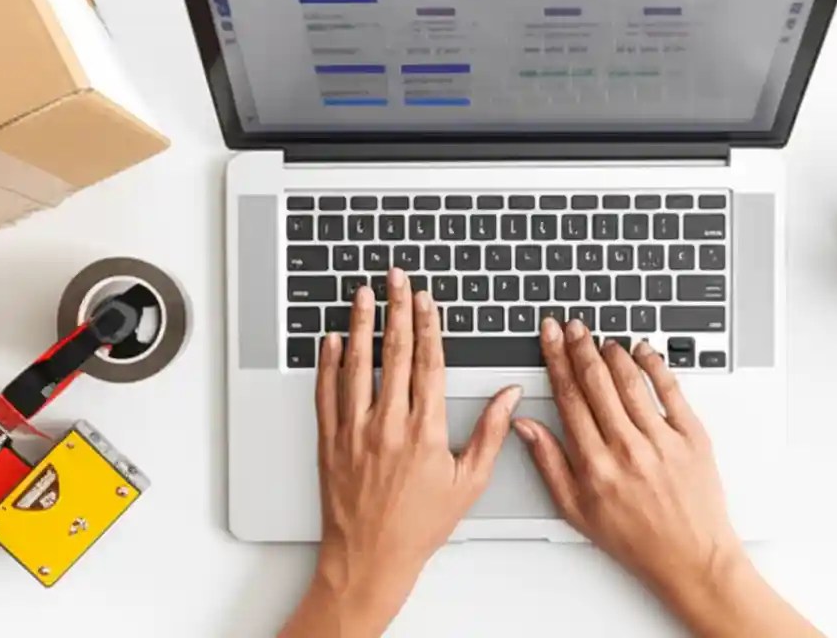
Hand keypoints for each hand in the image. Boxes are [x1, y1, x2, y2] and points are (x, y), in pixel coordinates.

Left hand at [280, 268, 521, 637]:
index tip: (426, 300)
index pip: (428, 364)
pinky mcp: (329, 442)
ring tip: (362, 295)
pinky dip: (328, 364)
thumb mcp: (469, 483)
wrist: (369, 559)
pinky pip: (326, 393)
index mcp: (424, 431)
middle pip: (394, 353)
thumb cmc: (420, 526)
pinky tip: (332, 341)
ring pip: (357, 365)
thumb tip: (510, 396)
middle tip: (395, 279)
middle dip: (396, 310)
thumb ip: (491, 433)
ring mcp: (354, 431)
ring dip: (360, 325)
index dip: (428, 326)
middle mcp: (388, 425)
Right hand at [515, 318, 821, 636]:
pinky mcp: (692, 437)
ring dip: (612, 352)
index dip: (555, 360)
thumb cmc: (635, 539)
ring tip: (600, 337)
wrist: (691, 558)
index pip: (568, 397)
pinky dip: (654, 365)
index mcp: (594, 464)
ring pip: (630, 381)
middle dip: (579, 346)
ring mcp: (662, 440)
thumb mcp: (576, 509)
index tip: (549, 336)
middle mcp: (627, 447)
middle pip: (596, 382)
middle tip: (571, 324)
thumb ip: (549, 463)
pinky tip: (643, 350)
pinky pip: (670, 390)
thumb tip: (526, 425)